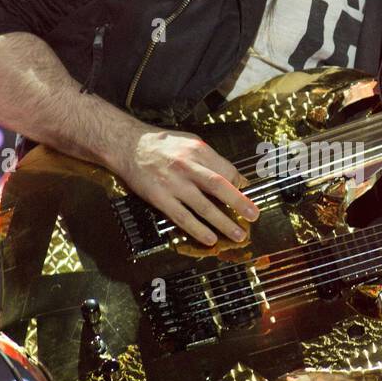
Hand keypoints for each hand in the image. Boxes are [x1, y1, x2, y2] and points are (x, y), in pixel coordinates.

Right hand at [114, 126, 258, 246]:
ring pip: (203, 206)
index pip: (226, 170)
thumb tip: (234, 177)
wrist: (128, 145)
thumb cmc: (161, 144)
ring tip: (238, 234)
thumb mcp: (189, 142)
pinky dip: (198, 229)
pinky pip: (183, 217)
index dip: (240, 185)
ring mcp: (173, 183)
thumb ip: (210, 159)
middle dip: (239, 203)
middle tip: (254, 216)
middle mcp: (187, 165)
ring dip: (223, 223)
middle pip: (219, 186)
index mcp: (197, 150)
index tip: (249, 196)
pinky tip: (210, 238)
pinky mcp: (160, 198)